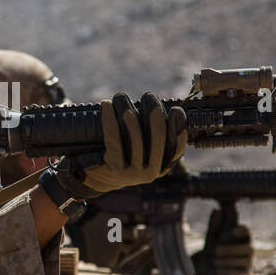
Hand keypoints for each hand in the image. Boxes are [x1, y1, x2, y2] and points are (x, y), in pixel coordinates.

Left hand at [56, 93, 185, 199]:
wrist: (96, 178)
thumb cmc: (122, 155)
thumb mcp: (141, 149)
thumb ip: (153, 134)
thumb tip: (164, 107)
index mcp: (161, 167)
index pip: (177, 147)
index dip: (179, 127)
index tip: (176, 109)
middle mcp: (151, 173)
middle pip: (158, 138)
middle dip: (155, 112)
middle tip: (149, 96)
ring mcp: (133, 173)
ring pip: (136, 136)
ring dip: (128, 111)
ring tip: (121, 97)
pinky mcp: (115, 169)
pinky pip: (114, 139)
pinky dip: (110, 119)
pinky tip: (106, 105)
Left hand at [195, 212, 253, 274]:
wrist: (208, 262)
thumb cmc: (213, 243)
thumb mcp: (212, 233)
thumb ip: (214, 223)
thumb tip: (216, 210)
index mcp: (242, 233)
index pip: (245, 230)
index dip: (235, 232)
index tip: (221, 236)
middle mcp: (249, 245)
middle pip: (247, 247)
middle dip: (230, 249)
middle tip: (215, 250)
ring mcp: (249, 258)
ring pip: (244, 260)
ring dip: (228, 260)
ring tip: (214, 260)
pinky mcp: (245, 270)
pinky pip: (240, 270)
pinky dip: (227, 269)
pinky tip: (217, 268)